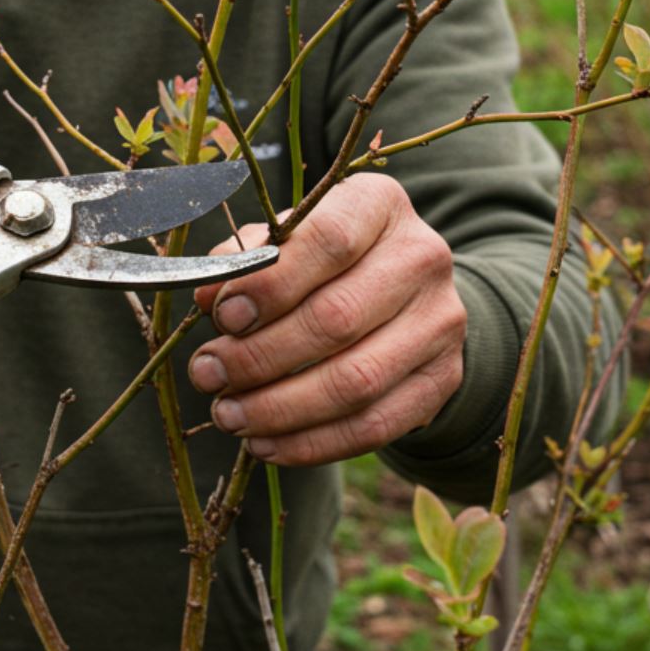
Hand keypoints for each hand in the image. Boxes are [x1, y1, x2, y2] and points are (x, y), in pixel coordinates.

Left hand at [190, 174, 465, 465]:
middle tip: (207, 374)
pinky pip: (374, 426)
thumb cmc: (324, 259)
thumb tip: (208, 295)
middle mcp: (422, 258)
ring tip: (228, 415)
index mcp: (379, 205)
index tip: (222, 315)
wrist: (405, 293)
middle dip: (259, 356)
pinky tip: (264, 445)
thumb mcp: (287, 239)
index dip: (270, 283)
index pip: (329, 240)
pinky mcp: (442, 381)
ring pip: (356, 381)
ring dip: (278, 408)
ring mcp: (441, 323)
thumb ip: (247, 259)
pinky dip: (311, 443)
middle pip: (337, 318)